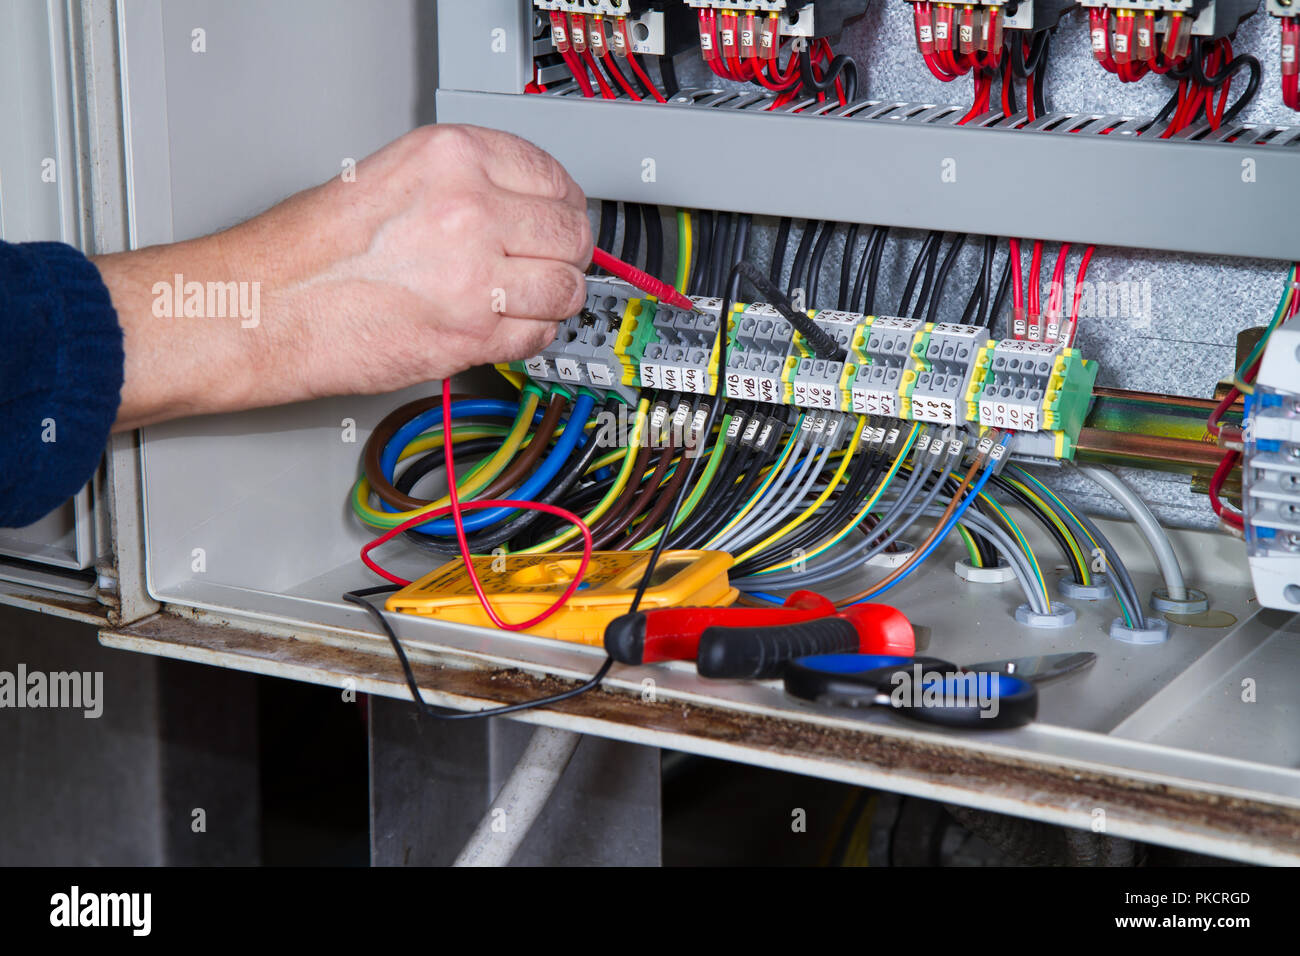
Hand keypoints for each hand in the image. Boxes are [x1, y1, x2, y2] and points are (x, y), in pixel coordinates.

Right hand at [97, 124, 591, 429]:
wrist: (265, 308)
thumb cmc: (306, 249)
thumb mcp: (388, 176)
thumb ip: (460, 185)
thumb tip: (520, 208)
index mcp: (451, 158)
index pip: (551, 175)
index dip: (564, 204)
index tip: (563, 217)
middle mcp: (470, 210)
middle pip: (570, 233)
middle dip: (568, 253)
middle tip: (554, 264)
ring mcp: (476, 276)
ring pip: (565, 289)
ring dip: (557, 299)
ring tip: (533, 301)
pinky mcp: (472, 334)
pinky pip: (538, 336)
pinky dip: (533, 337)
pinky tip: (510, 329)